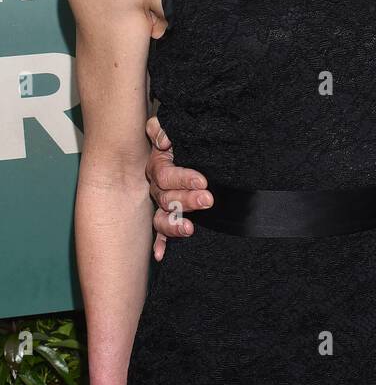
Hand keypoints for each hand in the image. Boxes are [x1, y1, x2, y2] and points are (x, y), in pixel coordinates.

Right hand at [144, 115, 212, 260]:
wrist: (185, 150)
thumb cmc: (182, 140)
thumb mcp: (173, 129)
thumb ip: (162, 129)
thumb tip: (163, 140)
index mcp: (159, 166)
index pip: (166, 175)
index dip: (183, 179)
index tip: (203, 181)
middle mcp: (158, 187)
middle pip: (166, 198)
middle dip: (187, 200)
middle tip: (208, 199)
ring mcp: (162, 204)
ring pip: (162, 218)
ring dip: (175, 225)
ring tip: (190, 229)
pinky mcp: (168, 216)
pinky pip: (160, 233)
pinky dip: (161, 244)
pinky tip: (161, 255)